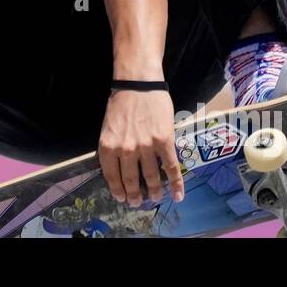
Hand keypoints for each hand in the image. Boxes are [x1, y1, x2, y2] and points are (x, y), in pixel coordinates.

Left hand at [98, 88, 183, 206]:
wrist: (138, 84)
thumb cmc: (122, 103)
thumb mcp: (108, 128)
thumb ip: (112, 147)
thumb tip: (118, 166)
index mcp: (108, 147)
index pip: (111, 176)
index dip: (117, 190)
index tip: (121, 198)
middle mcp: (125, 151)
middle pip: (131, 180)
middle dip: (135, 195)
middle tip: (137, 202)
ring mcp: (145, 147)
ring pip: (151, 177)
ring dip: (153, 191)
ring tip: (155, 198)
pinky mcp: (164, 142)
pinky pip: (170, 168)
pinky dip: (175, 184)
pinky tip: (178, 195)